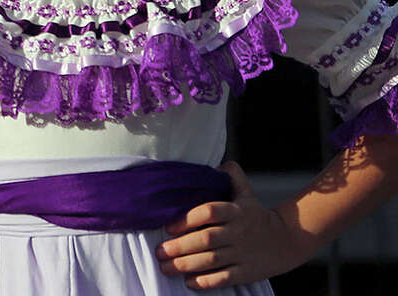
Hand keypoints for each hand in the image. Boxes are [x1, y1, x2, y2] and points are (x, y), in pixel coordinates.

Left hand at [159, 163, 311, 288]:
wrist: (287, 240)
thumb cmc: (256, 214)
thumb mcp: (246, 192)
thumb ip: (231, 175)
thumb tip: (216, 164)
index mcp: (236, 211)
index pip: (209, 211)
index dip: (187, 219)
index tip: (168, 227)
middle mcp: (239, 232)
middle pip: (206, 239)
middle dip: (180, 246)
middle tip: (160, 252)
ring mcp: (244, 253)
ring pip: (212, 260)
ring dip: (186, 265)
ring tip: (166, 267)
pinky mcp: (248, 272)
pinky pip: (226, 278)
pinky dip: (207, 282)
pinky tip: (190, 283)